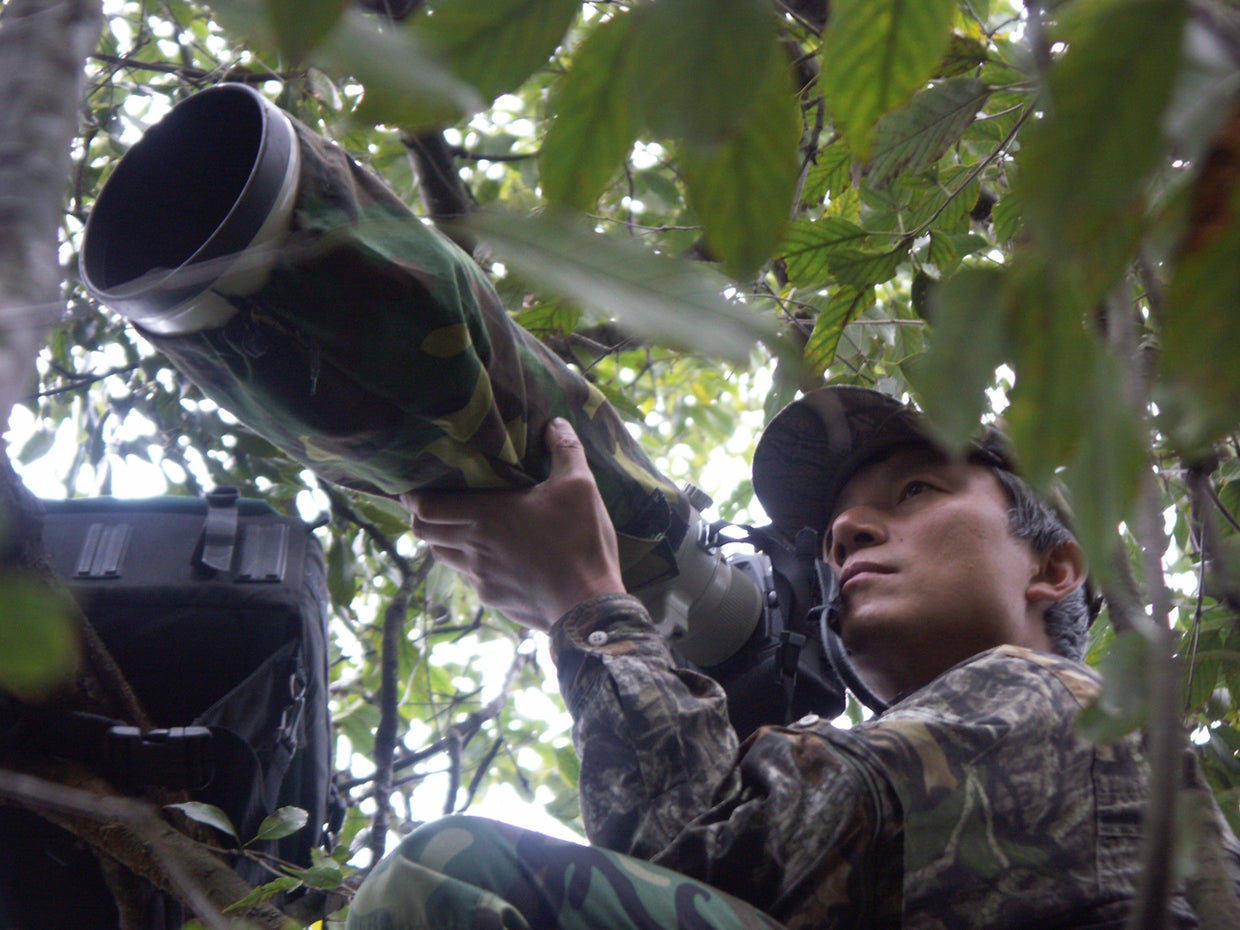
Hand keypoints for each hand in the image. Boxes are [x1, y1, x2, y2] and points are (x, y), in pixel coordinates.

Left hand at [404, 418, 624, 631]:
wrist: (587, 606)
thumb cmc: (579, 541)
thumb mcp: (580, 486)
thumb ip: (564, 450)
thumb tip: (555, 423)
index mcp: (484, 515)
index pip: (425, 508)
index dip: (411, 497)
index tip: (412, 487)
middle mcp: (472, 547)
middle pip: (424, 533)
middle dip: (420, 517)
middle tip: (431, 503)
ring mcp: (480, 577)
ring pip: (443, 556)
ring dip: (443, 540)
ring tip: (457, 528)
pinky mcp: (493, 599)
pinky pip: (469, 578)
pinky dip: (470, 564)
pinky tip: (491, 558)